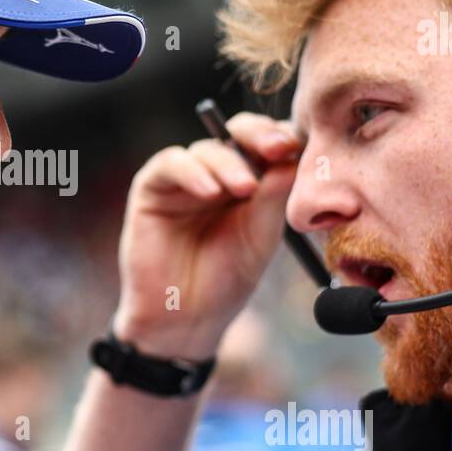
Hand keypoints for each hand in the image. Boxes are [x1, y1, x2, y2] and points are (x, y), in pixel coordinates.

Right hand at [111, 112, 302, 360]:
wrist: (185, 317)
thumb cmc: (225, 279)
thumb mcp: (261, 235)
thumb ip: (274, 194)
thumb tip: (292, 153)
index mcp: (249, 181)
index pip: (267, 143)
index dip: (282, 138)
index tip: (299, 148)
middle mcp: (216, 174)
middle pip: (237, 133)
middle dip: (259, 135)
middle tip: (277, 148)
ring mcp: (184, 179)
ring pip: (207, 149)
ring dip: (228, 163)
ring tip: (244, 188)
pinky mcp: (152, 188)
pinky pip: (171, 164)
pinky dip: (191, 171)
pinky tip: (209, 191)